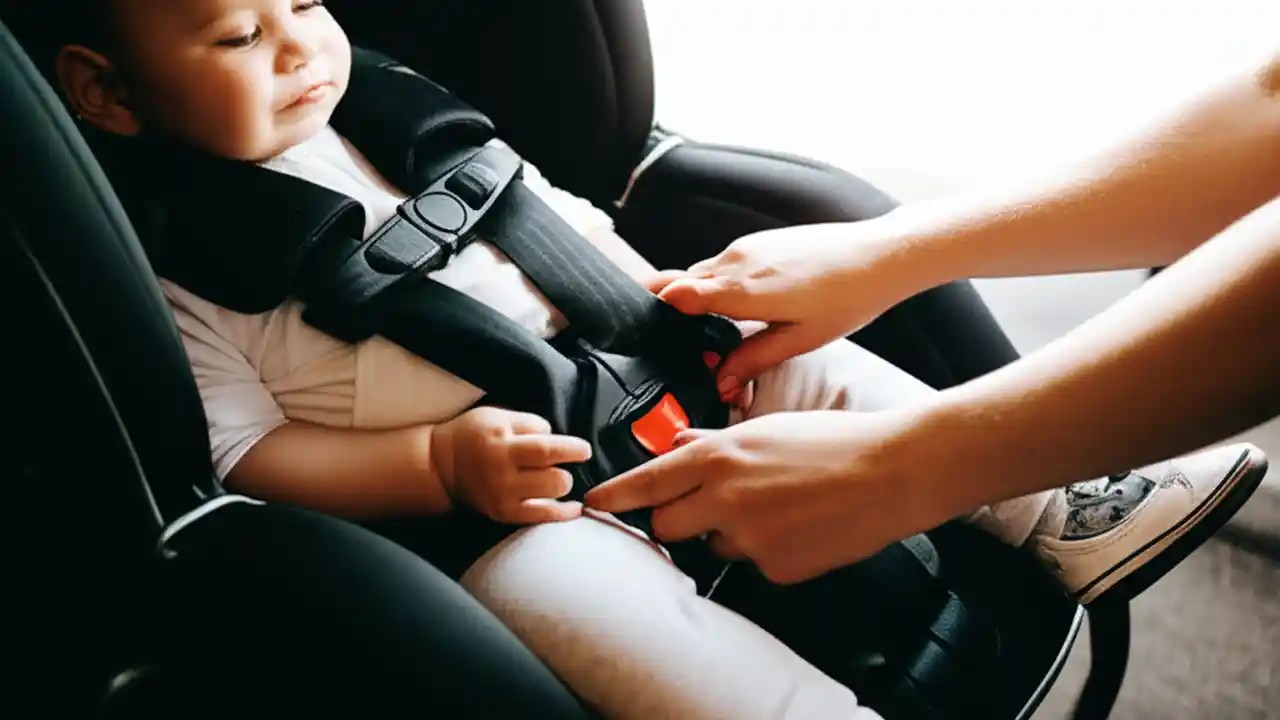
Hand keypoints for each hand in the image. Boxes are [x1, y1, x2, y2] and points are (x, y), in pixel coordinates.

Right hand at [434, 407, 591, 523]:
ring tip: (556, 477)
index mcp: (501, 442)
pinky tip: (575, 507)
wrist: (442, 466)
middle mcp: (502, 472)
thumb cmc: (474, 435)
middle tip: (563, 462)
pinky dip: (563, 513)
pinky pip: (541, 516)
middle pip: (553, 475)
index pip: (545, 448)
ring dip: (562, 484)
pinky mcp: (503, 513)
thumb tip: (558, 437)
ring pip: (551, 494)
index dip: (572, 449)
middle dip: (566, 467)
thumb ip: (529, 423)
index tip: (584, 449)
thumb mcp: (497, 416)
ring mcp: (503, 495)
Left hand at [584, 410, 951, 583]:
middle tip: (709, 503)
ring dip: (730, 531)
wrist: (890, 473)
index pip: (646, 482)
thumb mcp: (765, 428)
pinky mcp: (775, 567)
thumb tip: (680, 442)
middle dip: (678, 517)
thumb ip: (714, 440)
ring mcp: (749, 538)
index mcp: (717, 457)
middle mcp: (724, 499)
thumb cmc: (832, 441)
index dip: (614, 496)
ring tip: (777, 506)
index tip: (593, 503)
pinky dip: (769, 548)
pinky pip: (756, 562)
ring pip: (715, 544)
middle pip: (667, 524)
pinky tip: (800, 525)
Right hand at [645, 220, 927, 394]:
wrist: (880, 255)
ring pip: (700, 273)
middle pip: (679, 283)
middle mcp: (735, 263)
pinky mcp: (758, 242)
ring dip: (697, 299)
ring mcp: (745, 248)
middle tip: (682, 345)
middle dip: (672, 312)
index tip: (657, 340)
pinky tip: (739, 309)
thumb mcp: (799, 341)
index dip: (657, 315)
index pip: (674, 294)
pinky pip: (721, 265)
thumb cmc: (847, 299)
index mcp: (740, 291)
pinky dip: (717, 286)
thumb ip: (752, 360)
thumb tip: (721, 384)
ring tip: (714, 332)